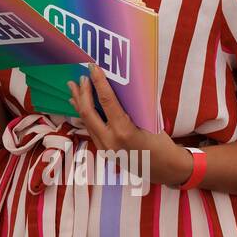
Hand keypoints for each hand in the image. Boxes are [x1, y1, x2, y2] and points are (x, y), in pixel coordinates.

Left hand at [66, 64, 191, 185]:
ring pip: (86, 121)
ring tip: (73, 86)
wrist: (163, 169)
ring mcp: (104, 148)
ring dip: (79, 102)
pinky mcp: (103, 151)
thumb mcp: (149, 121)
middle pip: (88, 112)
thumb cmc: (160, 143)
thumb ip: (132, 106)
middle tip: (81, 76)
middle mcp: (110, 141)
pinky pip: (90, 129)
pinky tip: (79, 105)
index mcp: (124, 131)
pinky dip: (84, 115)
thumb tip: (118, 84)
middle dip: (83, 92)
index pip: (107, 102)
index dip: (99, 82)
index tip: (93, 67)